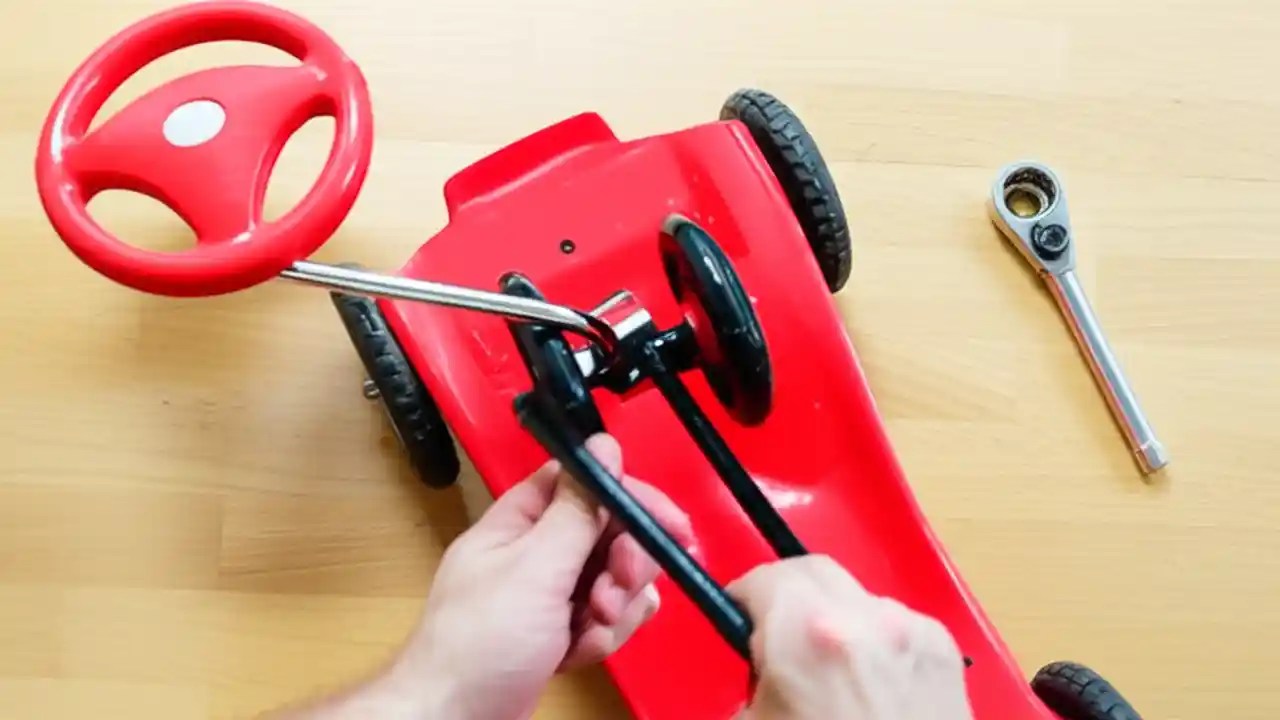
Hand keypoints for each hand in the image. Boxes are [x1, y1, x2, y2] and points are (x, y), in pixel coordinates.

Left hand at [390, 433, 692, 719]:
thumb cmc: (479, 644)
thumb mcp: (535, 570)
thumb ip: (577, 510)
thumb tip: (604, 445)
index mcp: (522, 520)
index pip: (587, 483)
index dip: (630, 500)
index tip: (670, 527)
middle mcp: (538, 550)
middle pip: (611, 532)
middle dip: (625, 566)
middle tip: (612, 593)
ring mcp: (551, 592)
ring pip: (617, 579)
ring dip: (615, 609)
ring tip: (587, 631)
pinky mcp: (562, 630)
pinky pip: (607, 619)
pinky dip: (601, 638)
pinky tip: (576, 654)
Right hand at [730, 556, 971, 719]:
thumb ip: (750, 688)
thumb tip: (757, 672)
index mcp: (806, 637)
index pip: (764, 579)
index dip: (744, 600)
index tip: (738, 622)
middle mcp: (864, 620)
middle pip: (811, 574)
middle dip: (787, 599)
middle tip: (774, 641)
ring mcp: (911, 633)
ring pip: (856, 597)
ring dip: (834, 621)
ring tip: (829, 678)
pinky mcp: (944, 655)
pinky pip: (897, 625)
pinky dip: (876, 643)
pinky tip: (871, 690)